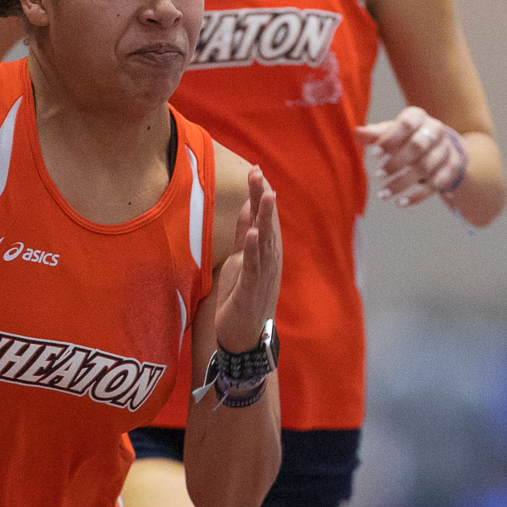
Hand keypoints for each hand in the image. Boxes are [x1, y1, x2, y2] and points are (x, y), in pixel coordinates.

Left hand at [214, 167, 280, 352]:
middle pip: (266, 224)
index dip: (259, 195)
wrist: (242, 336)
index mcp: (263, 252)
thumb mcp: (239, 260)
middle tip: (259, 172)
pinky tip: (253, 234)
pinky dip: (254, 250)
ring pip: (264, 242)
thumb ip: (243, 236)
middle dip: (262, 198)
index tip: (256, 169)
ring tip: (266, 195)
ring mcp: (261, 276)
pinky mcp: (250, 291)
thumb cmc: (241, 297)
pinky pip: (253, 267)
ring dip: (264, 218)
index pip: (262, 218)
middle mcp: (267, 261)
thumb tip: (248, 208)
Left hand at [357, 106, 466, 206]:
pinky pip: (435, 185)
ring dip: (402, 184)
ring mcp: (446, 149)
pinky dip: (417, 196)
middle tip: (378, 175)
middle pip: (418, 146)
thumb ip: (374, 134)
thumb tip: (355, 132)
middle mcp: (436, 130)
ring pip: (425, 168)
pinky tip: (400, 203)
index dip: (390, 139)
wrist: (438, 146)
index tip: (374, 155)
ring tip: (382, 195)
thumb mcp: (391, 132)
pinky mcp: (452, 169)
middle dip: (396, 162)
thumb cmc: (406, 137)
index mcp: (418, 117)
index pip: (406, 124)